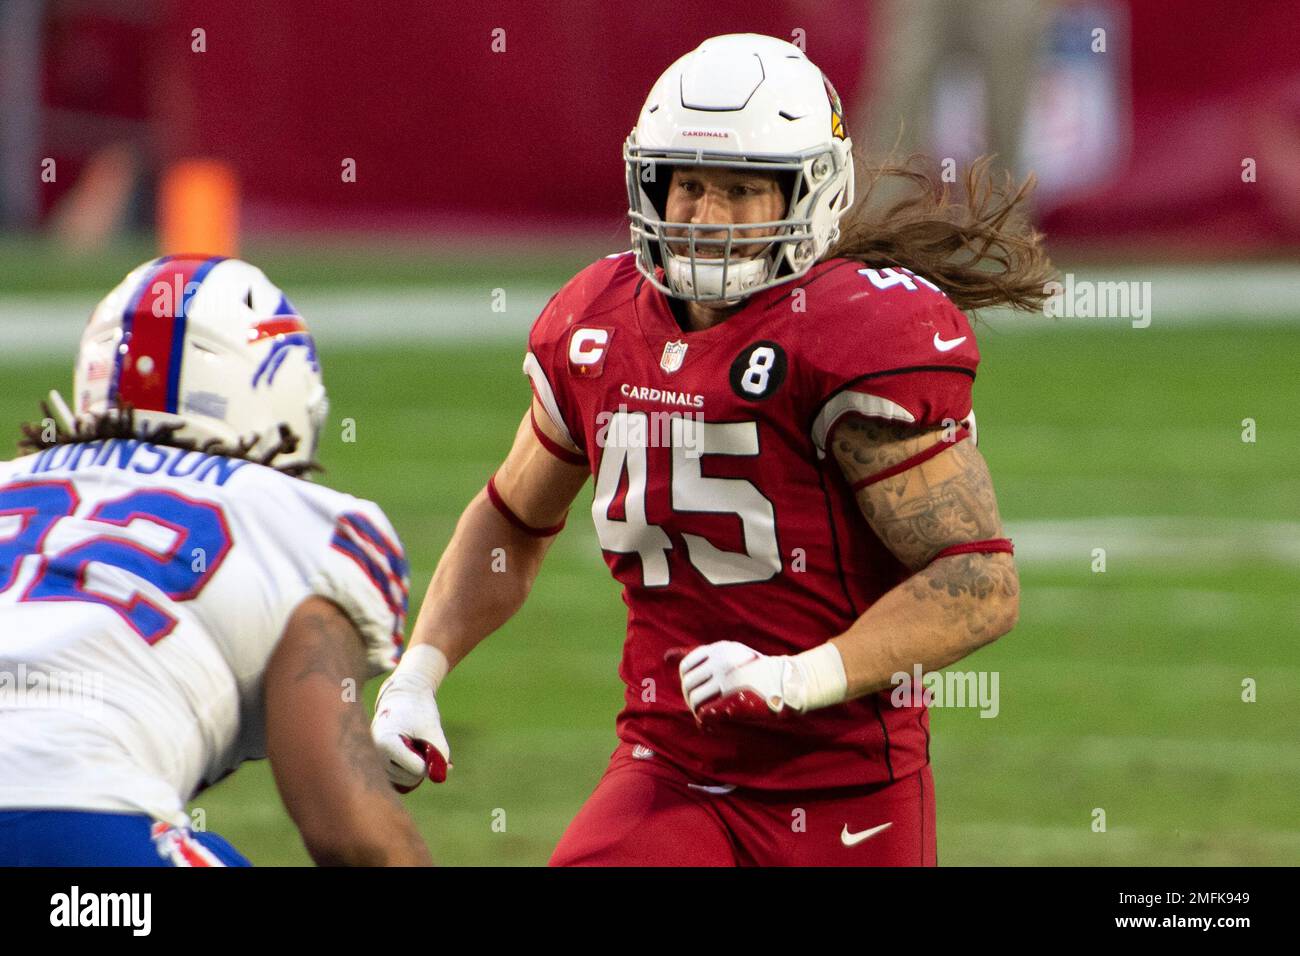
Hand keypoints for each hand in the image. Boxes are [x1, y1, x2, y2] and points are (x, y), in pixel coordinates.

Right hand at [371, 668, 451, 791]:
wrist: (402, 697)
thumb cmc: (417, 709)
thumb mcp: (431, 726)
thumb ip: (439, 750)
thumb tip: (440, 777)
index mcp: (385, 744)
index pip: (416, 768)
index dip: (431, 761)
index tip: (433, 744)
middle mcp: (376, 756)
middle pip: (410, 777)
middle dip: (424, 764)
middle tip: (425, 741)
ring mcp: (376, 762)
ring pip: (406, 781)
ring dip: (419, 767)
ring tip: (418, 744)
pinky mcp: (380, 765)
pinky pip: (401, 779)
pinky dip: (413, 771)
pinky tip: (418, 754)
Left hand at [673, 641, 806, 726]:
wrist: (788, 681)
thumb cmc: (756, 668)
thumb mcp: (730, 653)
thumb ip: (700, 655)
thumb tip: (665, 656)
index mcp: (719, 649)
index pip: (685, 666)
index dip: (686, 682)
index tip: (695, 690)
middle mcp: (721, 662)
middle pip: (688, 685)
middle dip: (690, 699)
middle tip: (699, 708)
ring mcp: (727, 680)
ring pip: (695, 700)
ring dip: (697, 711)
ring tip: (706, 717)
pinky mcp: (734, 699)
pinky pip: (707, 713)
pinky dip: (704, 721)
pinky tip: (711, 725)